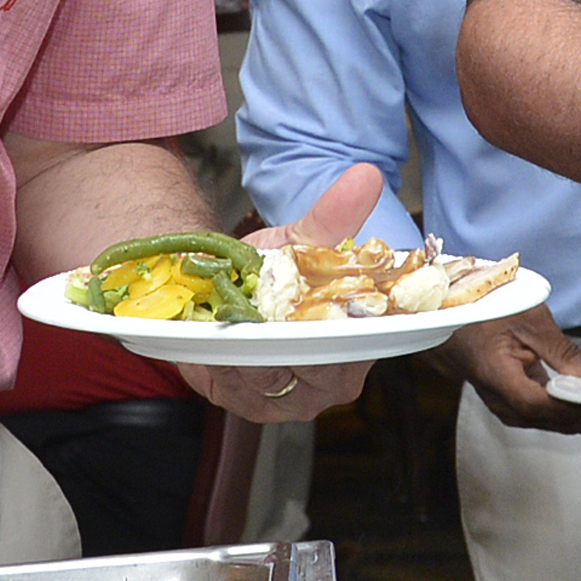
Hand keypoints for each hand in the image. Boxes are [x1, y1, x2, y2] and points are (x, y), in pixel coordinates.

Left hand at [174, 163, 384, 422]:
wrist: (226, 283)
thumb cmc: (276, 269)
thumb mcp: (302, 243)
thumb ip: (334, 219)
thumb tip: (366, 175)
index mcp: (360, 346)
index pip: (361, 347)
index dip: (338, 330)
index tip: (308, 308)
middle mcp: (332, 383)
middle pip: (317, 370)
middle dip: (288, 341)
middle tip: (261, 312)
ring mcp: (291, 400)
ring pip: (274, 380)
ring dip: (250, 352)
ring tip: (231, 321)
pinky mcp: (249, 404)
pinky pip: (239, 388)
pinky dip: (225, 362)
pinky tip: (214, 340)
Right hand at [428, 304, 580, 434]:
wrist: (451, 317)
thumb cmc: (485, 311)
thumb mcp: (529, 321)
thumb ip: (563, 351)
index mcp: (496, 375)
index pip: (540, 404)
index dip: (574, 407)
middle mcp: (497, 398)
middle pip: (547, 420)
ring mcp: (502, 404)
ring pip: (546, 422)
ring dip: (578, 418)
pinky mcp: (510, 402)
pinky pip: (541, 415)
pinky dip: (565, 412)